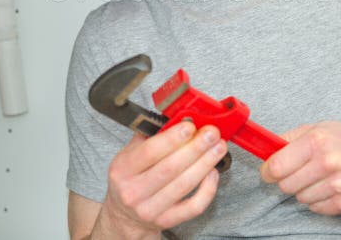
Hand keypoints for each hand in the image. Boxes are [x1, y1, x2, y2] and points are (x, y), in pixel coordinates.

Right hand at [95, 122, 227, 237]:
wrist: (124, 215)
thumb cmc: (131, 178)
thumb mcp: (130, 153)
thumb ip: (151, 135)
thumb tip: (180, 118)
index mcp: (122, 169)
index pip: (149, 151)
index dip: (173, 138)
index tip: (191, 126)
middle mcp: (133, 191)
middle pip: (170, 168)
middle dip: (196, 148)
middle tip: (211, 134)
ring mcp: (150, 209)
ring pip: (184, 185)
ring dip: (206, 163)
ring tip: (218, 148)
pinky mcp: (166, 221)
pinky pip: (193, 206)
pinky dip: (207, 188)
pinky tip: (213, 172)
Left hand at [259, 121, 340, 215]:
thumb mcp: (317, 128)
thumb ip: (288, 139)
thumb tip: (265, 149)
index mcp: (316, 141)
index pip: (276, 166)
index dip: (267, 171)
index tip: (269, 171)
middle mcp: (328, 162)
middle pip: (286, 185)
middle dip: (287, 180)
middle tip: (299, 172)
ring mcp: (339, 184)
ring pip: (301, 198)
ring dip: (305, 190)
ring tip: (319, 177)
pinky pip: (317, 208)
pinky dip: (319, 201)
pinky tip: (329, 187)